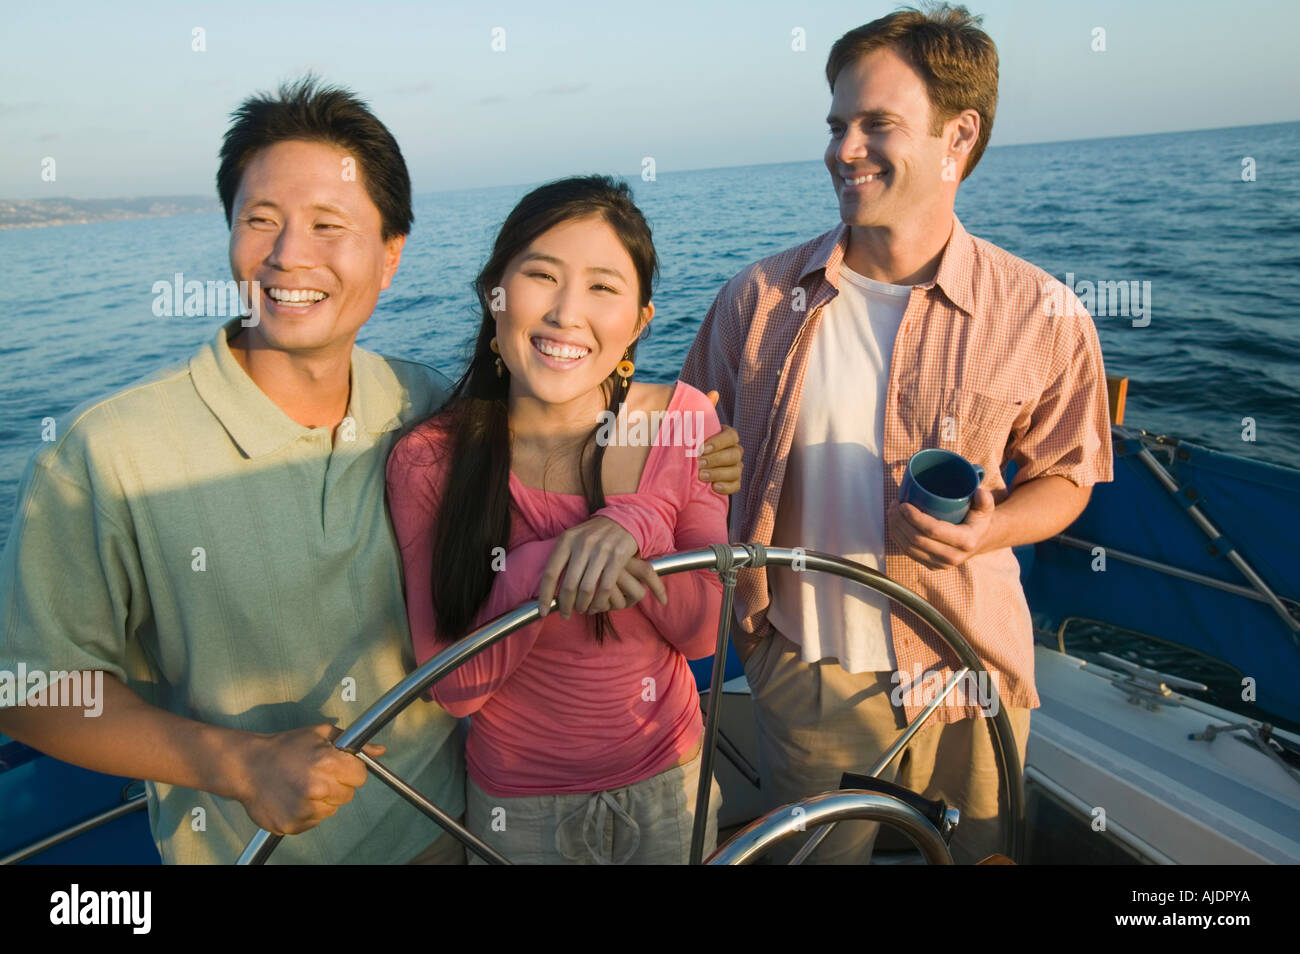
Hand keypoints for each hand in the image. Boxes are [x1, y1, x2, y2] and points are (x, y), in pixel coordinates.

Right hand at [235, 724, 384, 834]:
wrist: (247, 766)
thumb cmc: (285, 747)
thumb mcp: (321, 734)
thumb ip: (355, 745)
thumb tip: (380, 751)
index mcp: (328, 763)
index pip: (360, 776)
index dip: (349, 770)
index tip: (336, 767)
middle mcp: (317, 788)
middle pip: (347, 795)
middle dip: (336, 786)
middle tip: (315, 775)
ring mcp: (303, 809)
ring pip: (331, 810)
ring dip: (321, 801)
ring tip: (301, 785)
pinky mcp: (292, 825)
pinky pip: (313, 822)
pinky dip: (306, 813)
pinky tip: (292, 797)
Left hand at [538, 516, 664, 618]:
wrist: (624, 520)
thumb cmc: (595, 534)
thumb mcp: (574, 538)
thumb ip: (562, 558)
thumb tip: (548, 588)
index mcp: (567, 540)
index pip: (551, 572)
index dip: (545, 595)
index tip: (542, 612)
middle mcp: (582, 544)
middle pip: (569, 584)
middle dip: (566, 605)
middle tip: (566, 614)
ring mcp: (601, 550)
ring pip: (587, 588)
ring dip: (583, 605)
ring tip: (582, 610)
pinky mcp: (618, 556)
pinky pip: (606, 587)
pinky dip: (600, 601)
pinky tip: (597, 607)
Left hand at [699, 391, 742, 495]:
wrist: (687, 468)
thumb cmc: (692, 444)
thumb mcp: (695, 427)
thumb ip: (704, 411)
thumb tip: (714, 393)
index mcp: (727, 436)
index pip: (732, 436)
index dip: (718, 442)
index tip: (701, 448)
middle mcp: (735, 451)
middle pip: (734, 454)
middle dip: (716, 459)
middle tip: (698, 462)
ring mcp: (735, 468)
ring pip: (735, 470)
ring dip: (718, 473)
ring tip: (701, 475)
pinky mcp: (732, 483)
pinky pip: (736, 485)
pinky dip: (726, 487)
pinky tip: (714, 486)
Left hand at [888, 487, 996, 569]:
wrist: (980, 540)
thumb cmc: (978, 519)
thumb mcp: (986, 508)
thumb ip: (985, 499)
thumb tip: (979, 492)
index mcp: (965, 541)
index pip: (932, 530)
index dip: (914, 517)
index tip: (904, 504)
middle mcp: (952, 557)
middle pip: (916, 540)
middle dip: (900, 521)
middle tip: (894, 504)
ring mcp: (940, 564)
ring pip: (908, 548)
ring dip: (895, 529)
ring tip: (892, 511)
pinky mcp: (931, 566)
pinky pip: (907, 553)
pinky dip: (897, 538)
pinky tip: (894, 524)